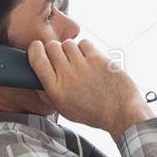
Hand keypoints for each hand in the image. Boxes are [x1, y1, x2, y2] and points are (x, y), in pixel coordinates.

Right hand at [27, 38, 151, 137]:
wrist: (121, 113)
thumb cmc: (94, 113)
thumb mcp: (64, 110)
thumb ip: (47, 95)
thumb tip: (37, 81)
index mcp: (56, 90)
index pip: (37, 59)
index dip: (35, 49)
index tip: (37, 47)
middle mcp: (68, 76)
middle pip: (51, 47)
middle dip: (54, 49)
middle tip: (61, 57)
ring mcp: (84, 66)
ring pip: (67, 43)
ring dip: (70, 49)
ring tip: (77, 61)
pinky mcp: (98, 59)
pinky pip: (84, 43)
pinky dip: (85, 48)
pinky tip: (89, 59)